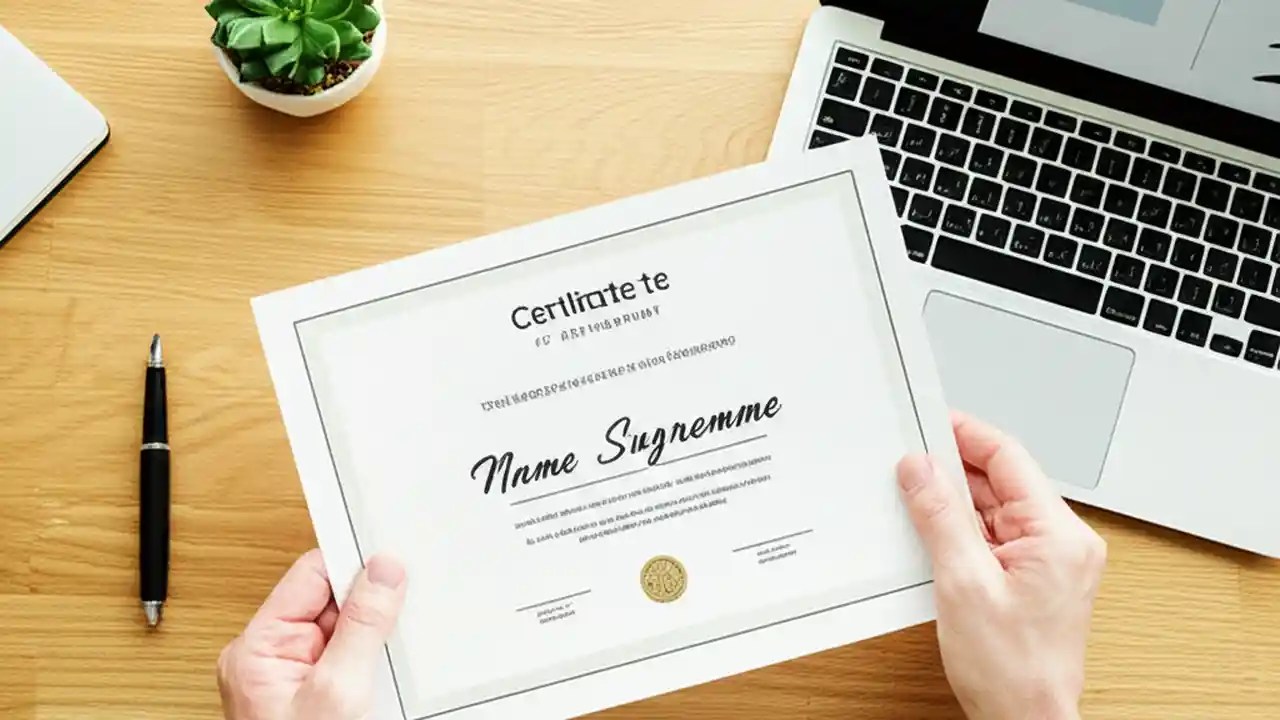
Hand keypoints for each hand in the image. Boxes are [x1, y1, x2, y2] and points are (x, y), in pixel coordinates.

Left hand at [217, 549, 406, 719]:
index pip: (310, 574)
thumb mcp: (339, 691)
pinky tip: (378, 683)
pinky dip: (371, 665)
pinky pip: (350, 658)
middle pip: (332, 600)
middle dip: (367, 611)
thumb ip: (362, 627)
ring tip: (379, 673)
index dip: (352, 566)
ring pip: (345, 630)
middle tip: (390, 633)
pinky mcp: (315, 692)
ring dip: (371, 643)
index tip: (390, 566)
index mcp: (258, 646)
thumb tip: (382, 573)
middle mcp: (270, 656)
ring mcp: (292, 675)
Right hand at [897, 412, 1105, 719]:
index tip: (930, 422)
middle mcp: (1063, 541)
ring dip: (953, 506)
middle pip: (1000, 481)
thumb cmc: (1013, 671)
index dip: (965, 435)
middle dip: (951, 473)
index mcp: (1059, 534)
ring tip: (916, 511)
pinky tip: (933, 541)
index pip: (1009, 458)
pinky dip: (960, 533)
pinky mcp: (1033, 577)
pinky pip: (992, 536)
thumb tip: (920, 470)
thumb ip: (940, 517)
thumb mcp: (963, 583)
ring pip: (992, 509)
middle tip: (907, 468)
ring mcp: (1050, 560)